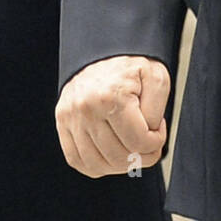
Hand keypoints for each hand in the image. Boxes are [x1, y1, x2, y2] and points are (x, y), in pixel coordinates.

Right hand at [55, 56, 169, 177]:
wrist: (104, 53)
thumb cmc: (132, 68)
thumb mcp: (157, 78)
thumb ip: (157, 111)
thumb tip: (147, 138)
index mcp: (111, 95)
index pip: (138, 142)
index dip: (156, 143)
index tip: (159, 131)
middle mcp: (86, 108)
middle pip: (118, 158)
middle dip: (141, 156)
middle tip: (148, 143)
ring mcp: (70, 118)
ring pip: (97, 165)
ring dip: (120, 165)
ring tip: (130, 148)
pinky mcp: (62, 124)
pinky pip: (77, 161)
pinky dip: (97, 166)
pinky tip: (111, 155)